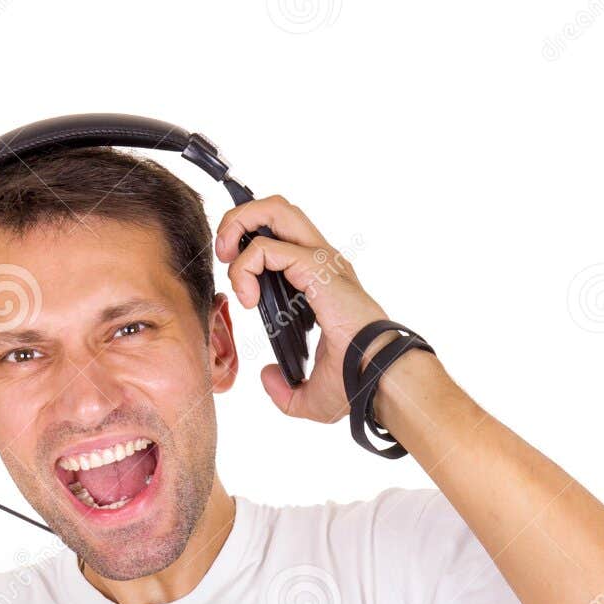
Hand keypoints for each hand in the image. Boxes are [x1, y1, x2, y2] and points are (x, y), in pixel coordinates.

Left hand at [214, 197, 396, 424]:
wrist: (379, 379)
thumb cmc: (358, 382)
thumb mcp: (312, 395)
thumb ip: (286, 389)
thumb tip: (269, 377)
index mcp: (321, 280)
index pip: (284, 236)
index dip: (252, 248)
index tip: (242, 289)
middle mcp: (322, 262)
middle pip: (277, 209)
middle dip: (239, 222)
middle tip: (225, 257)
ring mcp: (320, 261)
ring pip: (274, 210)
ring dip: (240, 227)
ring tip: (228, 262)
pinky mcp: (315, 269)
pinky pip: (267, 248)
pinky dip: (246, 268)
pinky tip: (249, 299)